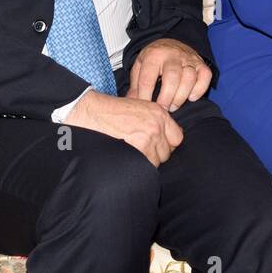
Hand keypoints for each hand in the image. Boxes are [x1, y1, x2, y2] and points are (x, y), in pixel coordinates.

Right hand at [67, 91, 183, 166]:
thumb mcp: (140, 107)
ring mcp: (148, 138)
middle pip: (167, 152)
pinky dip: (139, 165)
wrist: (93, 113)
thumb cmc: (113, 111)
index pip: (178, 137)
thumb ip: (156, 120)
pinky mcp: (138, 149)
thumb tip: (165, 137)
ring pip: (157, 160)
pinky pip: (146, 165)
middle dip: (157, 154)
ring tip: (134, 153)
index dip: (168, 144)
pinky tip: (130, 158)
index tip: (159, 146)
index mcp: (160, 114)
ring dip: (147, 160)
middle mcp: (157, 126)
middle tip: (142, 151)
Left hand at [128, 38, 211, 112]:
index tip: (145, 107)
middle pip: (172, 77)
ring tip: (173, 106)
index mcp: (154, 55)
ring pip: (189, 78)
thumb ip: (136, 84)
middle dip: (166, 97)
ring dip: (181, 96)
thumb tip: (133, 102)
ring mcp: (189, 59)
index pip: (148, 78)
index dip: (145, 95)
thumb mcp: (140, 66)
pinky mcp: (201, 64)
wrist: (171, 42)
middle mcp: (173, 55)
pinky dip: (200, 89)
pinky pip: (205, 76)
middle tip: (162, 109)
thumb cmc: (155, 58)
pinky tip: (191, 97)